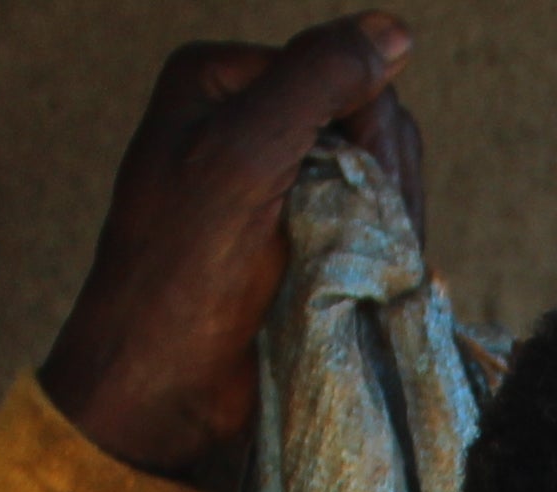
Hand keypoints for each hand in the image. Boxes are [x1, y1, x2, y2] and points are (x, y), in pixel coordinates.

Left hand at [33, 22, 419, 482]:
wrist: (161, 392)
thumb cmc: (182, 275)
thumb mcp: (244, 155)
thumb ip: (317, 80)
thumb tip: (395, 32)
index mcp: (220, 83)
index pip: (338, 69)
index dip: (367, 128)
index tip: (361, 192)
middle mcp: (249, 122)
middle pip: (370, 121)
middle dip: (383, 181)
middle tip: (359, 243)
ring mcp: (280, 186)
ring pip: (383, 178)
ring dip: (391, 224)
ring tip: (362, 274)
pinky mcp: (303, 244)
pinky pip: (376, 226)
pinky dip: (388, 253)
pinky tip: (378, 285)